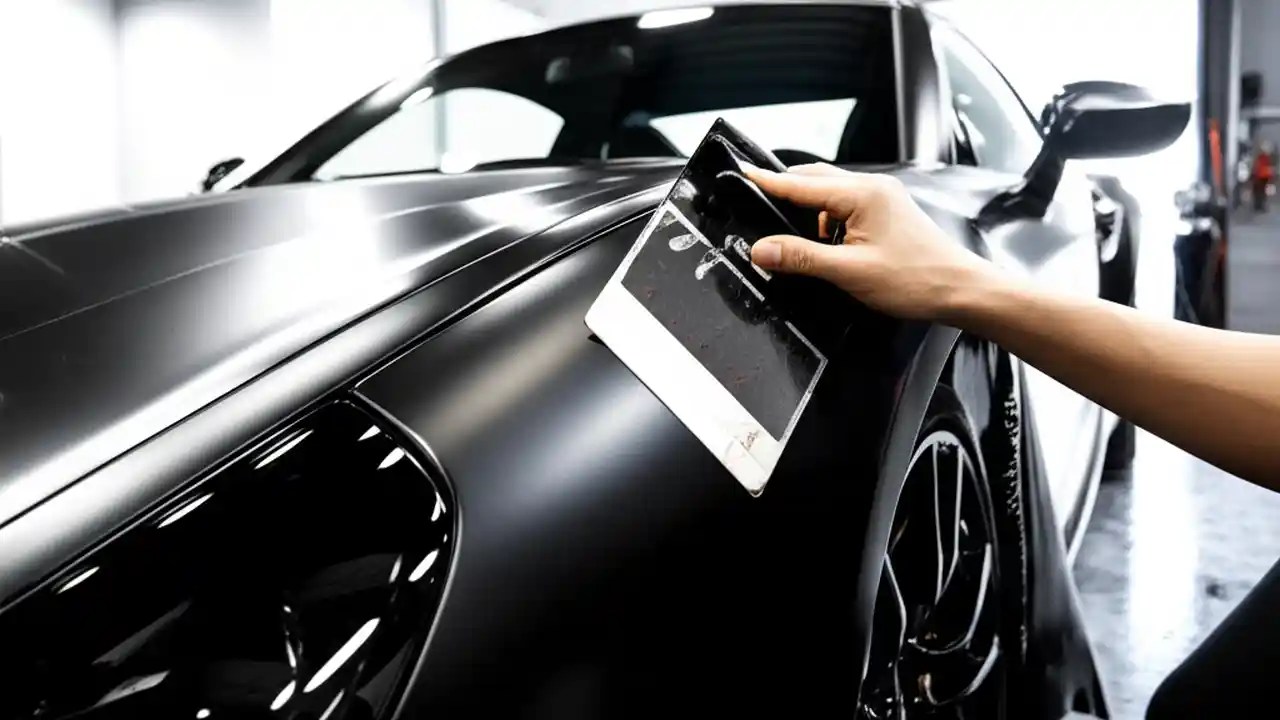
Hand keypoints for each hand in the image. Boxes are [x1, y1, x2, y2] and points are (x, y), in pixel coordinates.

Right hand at [746, 163, 996, 320]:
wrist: (961, 290)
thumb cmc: (917, 279)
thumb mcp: (850, 271)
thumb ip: (801, 258)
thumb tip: (763, 249)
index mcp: (862, 194)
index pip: (801, 185)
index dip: (767, 182)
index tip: (741, 173)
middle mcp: (872, 188)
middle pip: (814, 181)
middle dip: (784, 193)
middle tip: (756, 205)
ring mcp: (881, 199)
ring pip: (829, 194)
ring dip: (807, 212)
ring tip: (794, 241)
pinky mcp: (886, 213)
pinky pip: (845, 207)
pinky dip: (827, 222)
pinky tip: (824, 246)